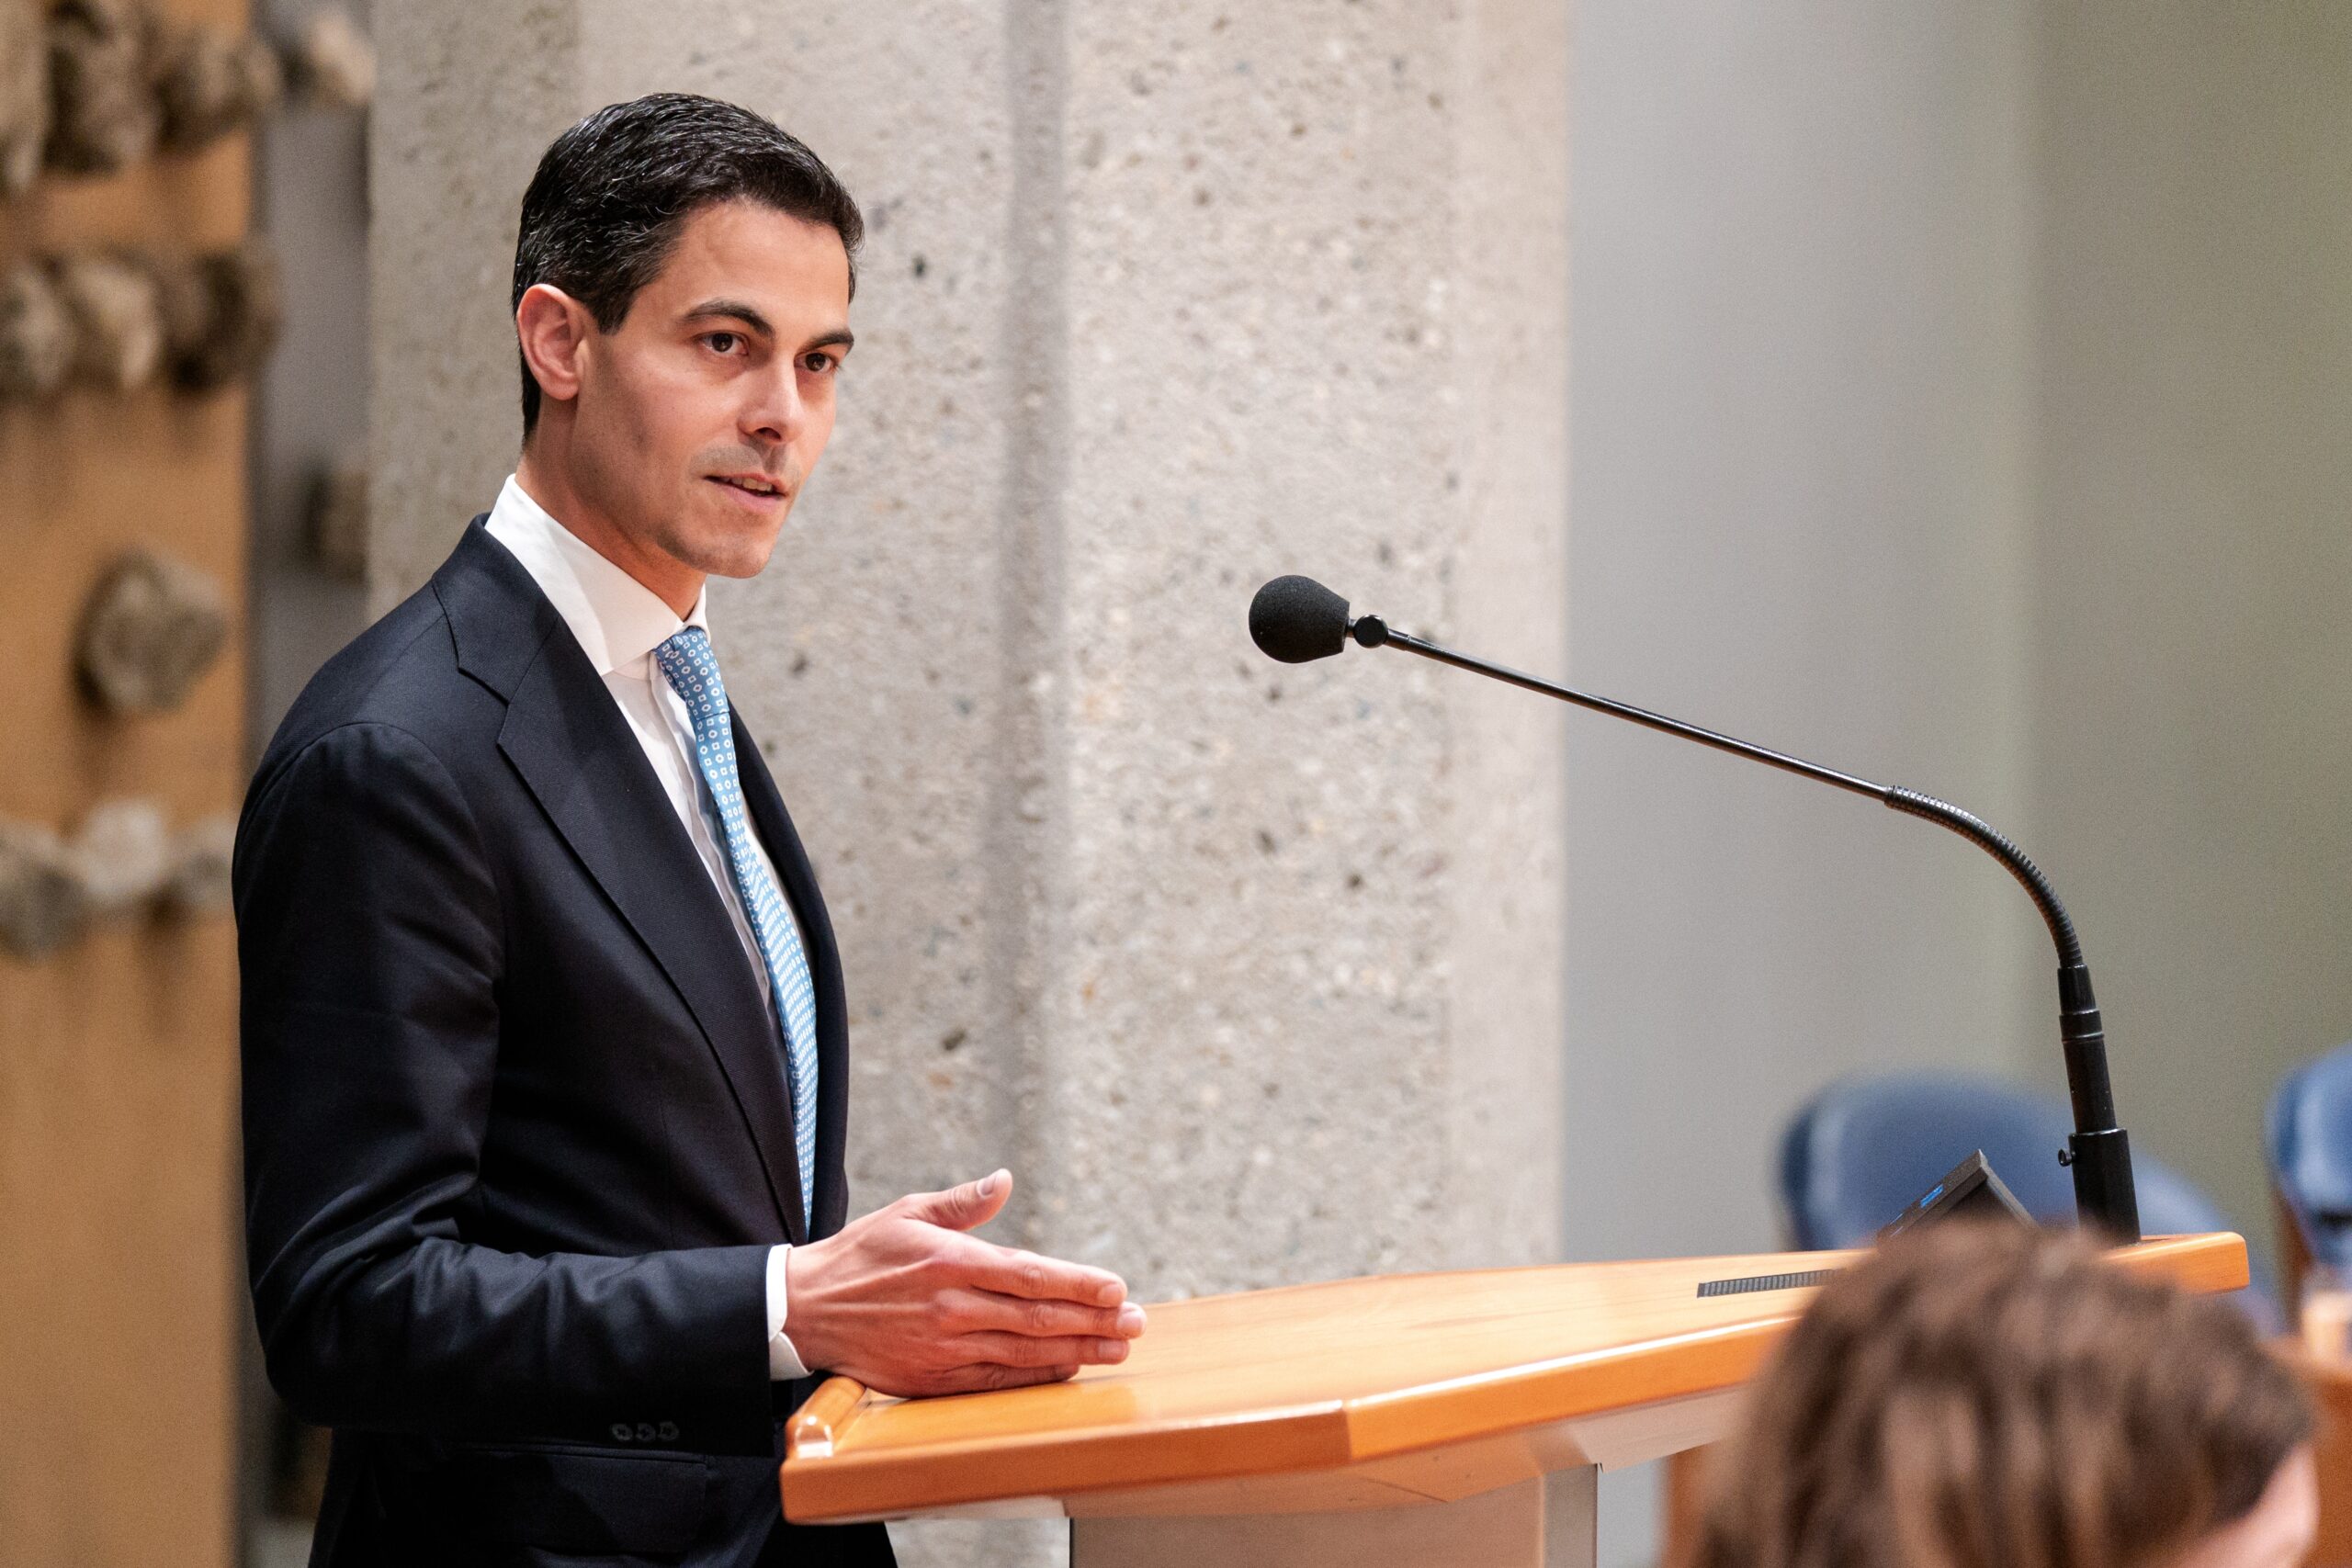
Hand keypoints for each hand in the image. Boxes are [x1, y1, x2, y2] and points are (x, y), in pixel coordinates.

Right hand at [784, 1169, 1146, 1396]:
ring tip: (1118, 1347)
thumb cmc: (860, 1255)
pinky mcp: (933, 1379)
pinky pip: (996, 1380)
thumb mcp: (907, 1212)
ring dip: (1077, 1350)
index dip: (1077, 1283)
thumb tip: (1004, 1181)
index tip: (1116, 1287)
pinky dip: (1036, 1376)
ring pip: (1025, 1352)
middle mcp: (952, 1307)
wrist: (804, 1310)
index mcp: (950, 1261)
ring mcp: (944, 1348)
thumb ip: (962, 1202)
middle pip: (1038, 1318)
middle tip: (1137, 1322)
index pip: (1029, 1274)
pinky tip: (1067, 1369)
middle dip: (1094, 1320)